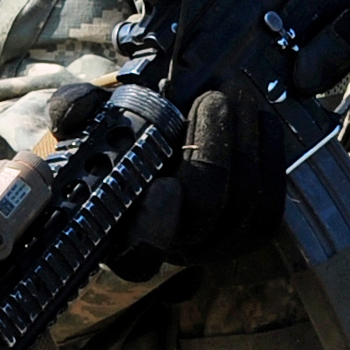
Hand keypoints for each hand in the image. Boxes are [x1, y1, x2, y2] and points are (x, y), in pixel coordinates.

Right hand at [49, 82, 287, 283]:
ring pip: (244, 199)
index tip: (162, 184)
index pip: (139, 256)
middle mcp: (175, 247)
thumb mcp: (92, 125)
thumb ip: (78, 112)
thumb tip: (77, 109)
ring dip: (244, 139)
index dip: (154, 227)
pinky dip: (268, 151)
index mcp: (126, 235)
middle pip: (205, 210)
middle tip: (211, 99)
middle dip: (213, 149)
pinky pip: (272, 198)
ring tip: (234, 93)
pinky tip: (258, 116)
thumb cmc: (123, 145)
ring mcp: (218, 242)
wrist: (166, 150)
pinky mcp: (254, 230)